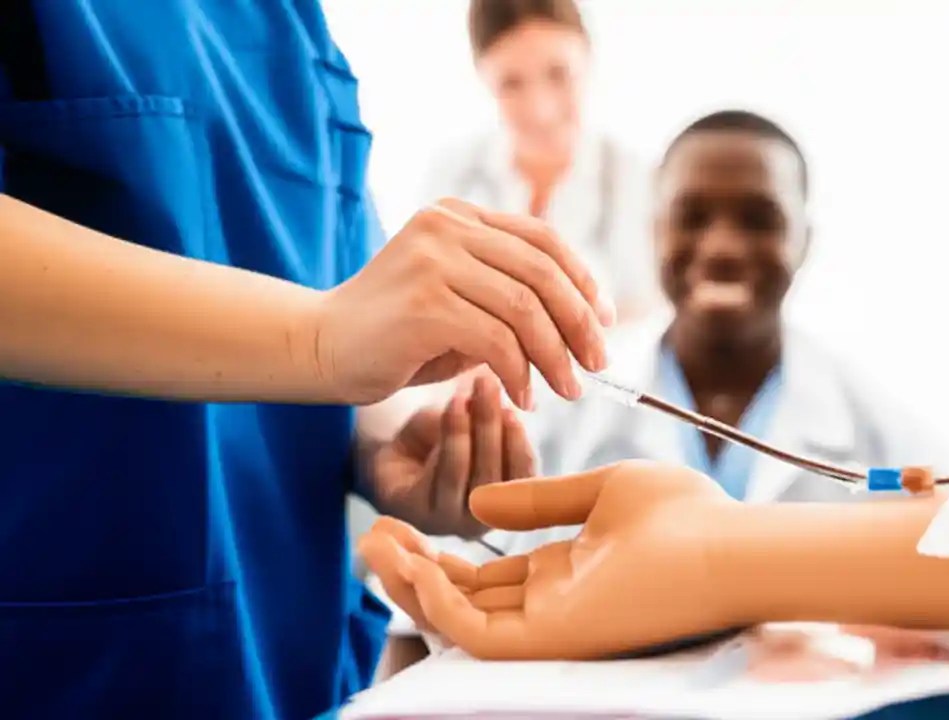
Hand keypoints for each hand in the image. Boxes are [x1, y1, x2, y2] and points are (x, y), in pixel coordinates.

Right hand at [317, 198, 614, 406]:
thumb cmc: (398, 335)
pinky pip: (497, 341)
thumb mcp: (461, 302)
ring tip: (567, 390)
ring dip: (555, 356)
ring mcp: (434, 261)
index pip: (542, 239)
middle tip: (597, 364)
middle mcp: (447, 226)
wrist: (320, 347)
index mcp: (458, 215)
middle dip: (579, 322)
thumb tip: (585, 322)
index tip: (604, 322)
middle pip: (542, 270)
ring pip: (525, 307)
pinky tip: (524, 398)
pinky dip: (520, 374)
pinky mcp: (425, 304)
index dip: (583, 281)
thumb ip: (509, 297)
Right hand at [359, 460, 744, 658]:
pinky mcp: (552, 637)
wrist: (728, 543)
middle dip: (410, 571)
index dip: (438, 553)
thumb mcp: (601, 491)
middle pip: (462, 600)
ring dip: (409, 586)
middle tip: (372, 534)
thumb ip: (539, 499)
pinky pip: (476, 633)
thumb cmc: (686, 515)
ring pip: (458, 623)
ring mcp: (550, 625)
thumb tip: (479, 506)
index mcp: (565, 573)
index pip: (485, 577)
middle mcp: (551, 604)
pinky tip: (418, 561)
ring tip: (373, 542)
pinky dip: (439, 602)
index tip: (402, 522)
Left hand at [366, 371, 536, 537]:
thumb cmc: (437, 444)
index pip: (522, 481)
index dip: (519, 446)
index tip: (513, 410)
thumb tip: (506, 400)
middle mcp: (477, 522)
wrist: (391, 459)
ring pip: (461, 476)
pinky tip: (447, 412)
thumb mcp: (468, 426)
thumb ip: (487, 420)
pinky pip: (434, 478)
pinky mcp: (414, 513)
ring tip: (461, 399)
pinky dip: (444, 442)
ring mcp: (445, 522)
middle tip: (487, 389)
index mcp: (502, 505)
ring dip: (463, 433)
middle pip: (491, 478)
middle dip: (490, 429)